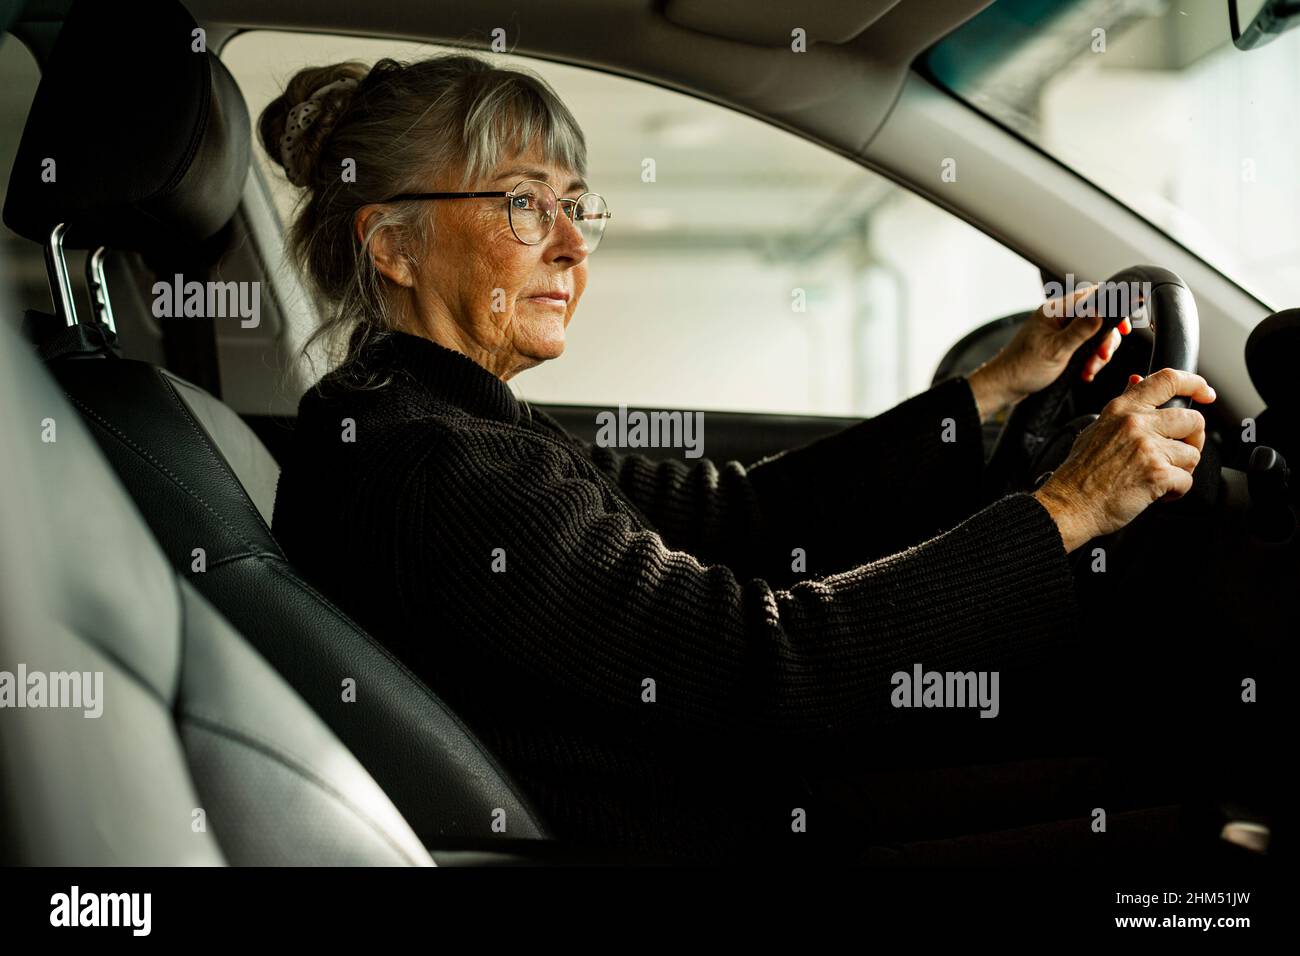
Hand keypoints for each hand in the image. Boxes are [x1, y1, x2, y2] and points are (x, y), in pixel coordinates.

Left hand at [967, 284, 1132, 420]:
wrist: (1004, 386)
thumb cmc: (1022, 368)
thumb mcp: (1056, 350)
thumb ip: (1080, 330)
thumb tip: (1101, 310)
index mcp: (1055, 311)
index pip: (1091, 295)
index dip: (1112, 308)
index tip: (1123, 326)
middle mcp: (1058, 317)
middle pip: (1098, 317)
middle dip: (1104, 339)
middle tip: (1101, 356)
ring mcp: (1060, 331)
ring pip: (1093, 335)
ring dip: (1097, 354)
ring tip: (1089, 370)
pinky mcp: (1061, 345)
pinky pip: (1084, 347)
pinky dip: (1089, 360)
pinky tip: (1084, 373)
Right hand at [1032, 368, 1216, 551]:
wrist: (1069, 505)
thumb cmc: (1079, 474)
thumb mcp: (1097, 428)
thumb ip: (1123, 404)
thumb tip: (1137, 380)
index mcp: (1122, 409)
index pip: (1167, 380)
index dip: (1194, 383)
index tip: (1205, 392)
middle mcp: (1135, 423)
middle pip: (1193, 419)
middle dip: (1193, 439)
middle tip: (1179, 453)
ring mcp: (1147, 448)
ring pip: (1193, 453)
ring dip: (1182, 470)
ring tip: (1160, 477)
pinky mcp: (1157, 473)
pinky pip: (1187, 480)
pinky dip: (1176, 491)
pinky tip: (1158, 493)